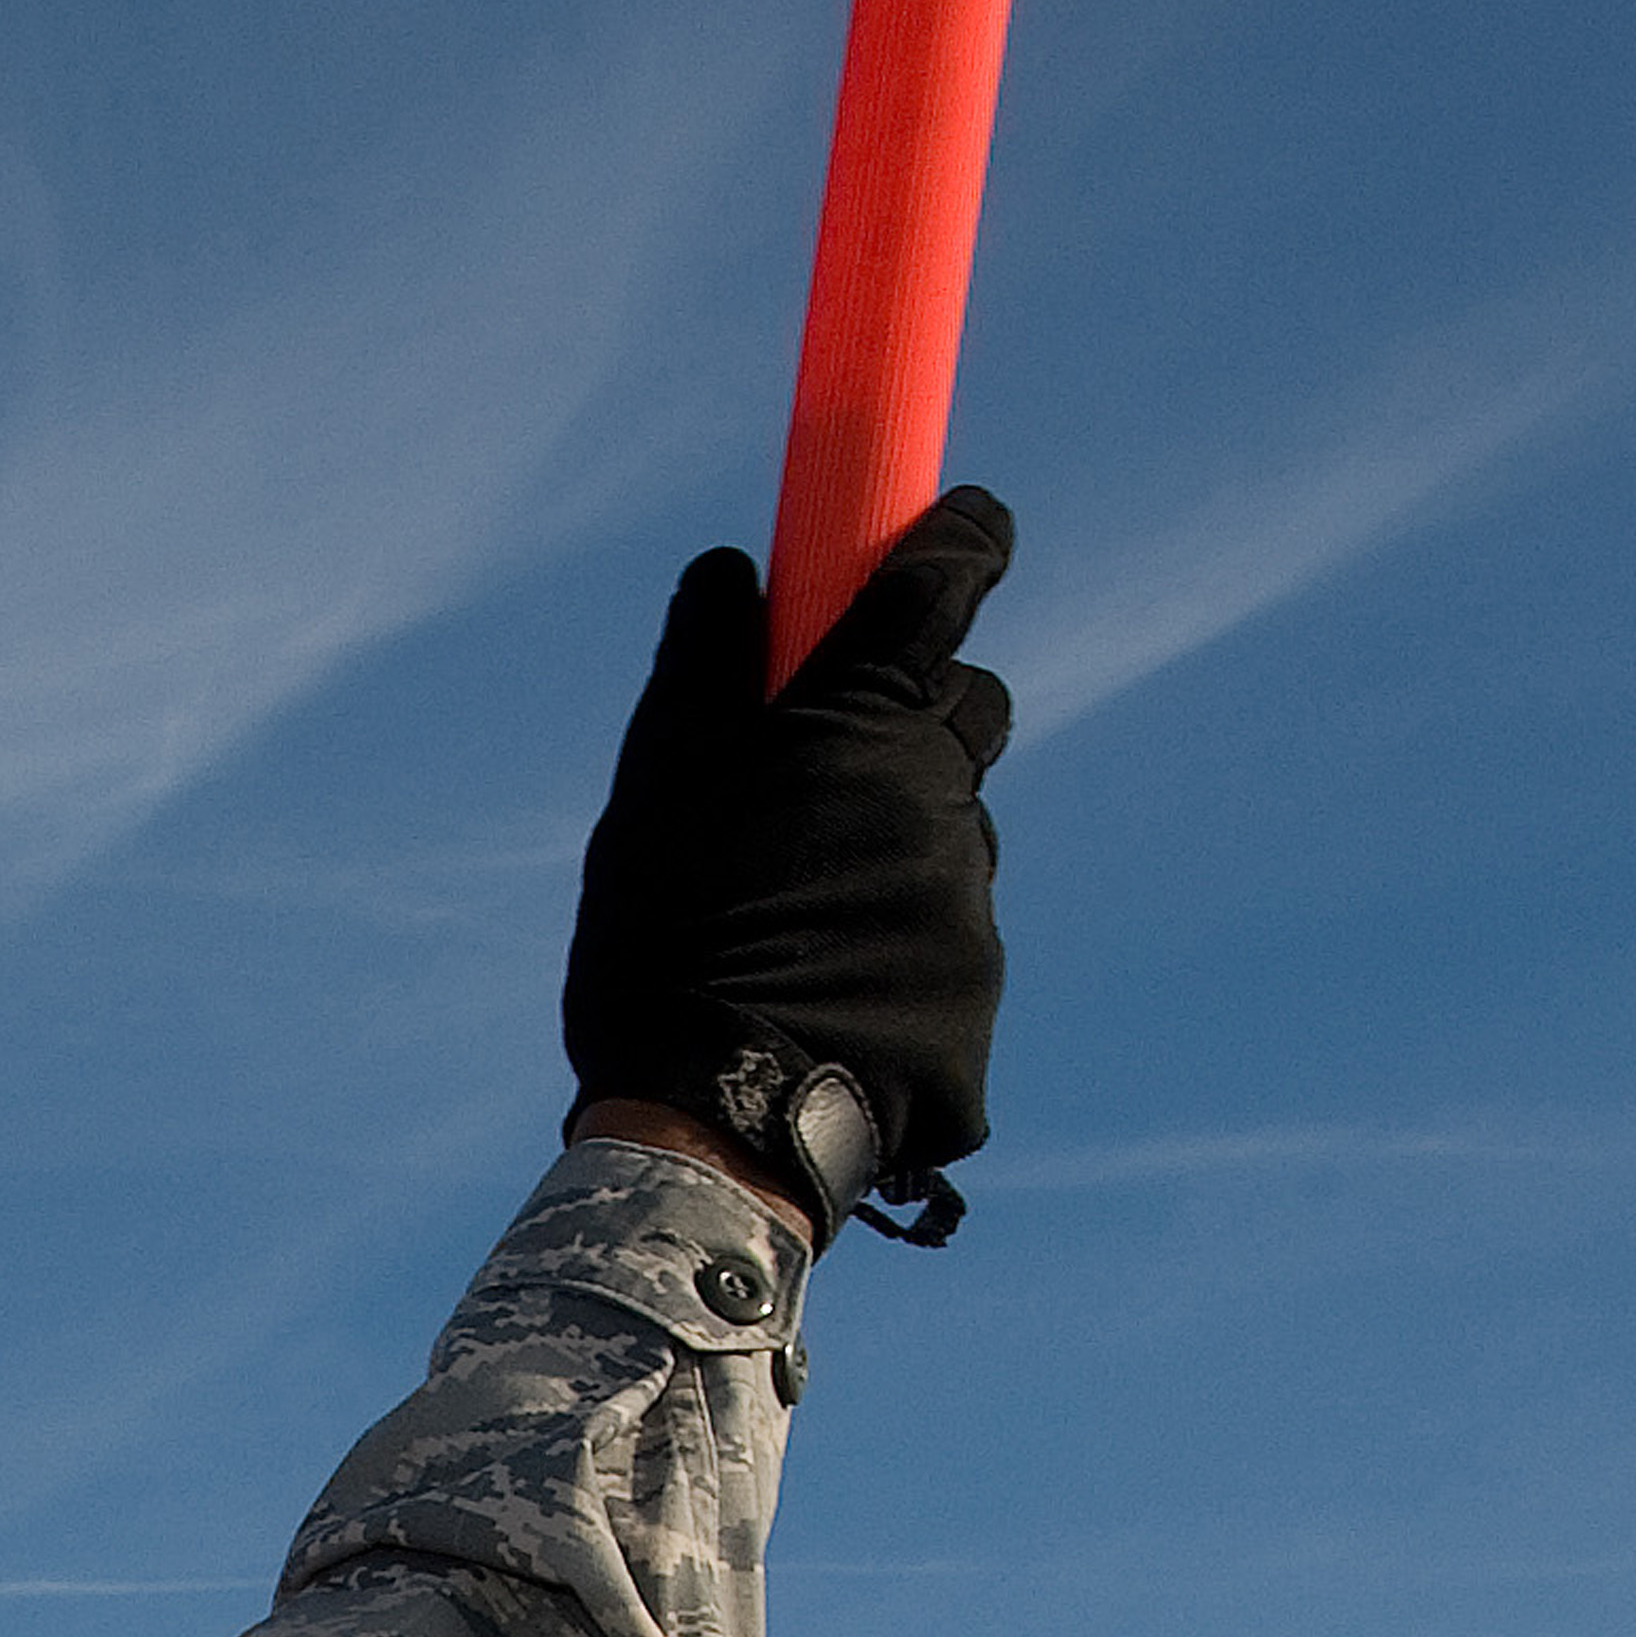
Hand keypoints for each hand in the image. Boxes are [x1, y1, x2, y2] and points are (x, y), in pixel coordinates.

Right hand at [557, 486, 1012, 1247]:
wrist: (722, 1116)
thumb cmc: (671, 934)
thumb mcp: (657, 786)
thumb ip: (705, 666)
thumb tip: (735, 569)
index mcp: (860, 718)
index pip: (943, 583)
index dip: (964, 537)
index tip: (967, 520)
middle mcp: (936, 790)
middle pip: (967, 704)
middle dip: (920, 705)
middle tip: (833, 754)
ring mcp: (968, 888)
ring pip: (953, 822)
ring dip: (898, 831)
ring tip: (802, 906)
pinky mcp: (979, 981)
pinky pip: (948, 926)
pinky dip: (900, 932)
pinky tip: (826, 982)